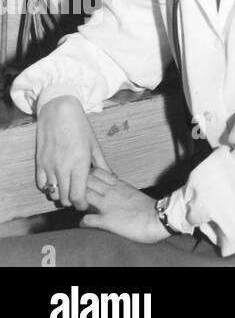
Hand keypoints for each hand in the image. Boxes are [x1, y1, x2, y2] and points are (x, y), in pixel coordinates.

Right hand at [35, 95, 108, 210]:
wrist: (60, 113)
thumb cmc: (80, 128)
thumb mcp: (94, 145)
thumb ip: (102, 164)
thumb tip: (112, 177)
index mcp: (80, 164)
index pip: (78, 196)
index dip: (82, 204)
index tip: (85, 204)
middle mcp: (63, 168)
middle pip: (65, 198)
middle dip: (72, 201)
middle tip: (78, 197)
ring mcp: (50, 166)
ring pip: (53, 194)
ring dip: (61, 195)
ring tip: (68, 188)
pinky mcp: (39, 163)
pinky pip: (42, 185)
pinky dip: (49, 187)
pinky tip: (57, 181)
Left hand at [82, 168, 169, 244]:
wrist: (158, 218)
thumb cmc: (148, 208)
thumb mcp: (132, 193)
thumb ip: (120, 191)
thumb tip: (111, 194)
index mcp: (119, 184)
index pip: (97, 172)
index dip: (87, 176)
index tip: (85, 182)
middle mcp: (111, 192)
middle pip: (87, 181)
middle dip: (78, 186)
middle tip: (77, 195)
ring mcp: (107, 205)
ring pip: (84, 195)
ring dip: (78, 202)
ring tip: (79, 208)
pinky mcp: (106, 220)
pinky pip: (86, 220)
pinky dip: (82, 222)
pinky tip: (85, 224)